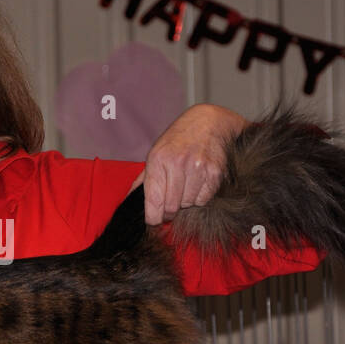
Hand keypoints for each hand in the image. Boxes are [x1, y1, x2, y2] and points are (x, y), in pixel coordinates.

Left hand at [129, 103, 248, 224]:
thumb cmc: (178, 140)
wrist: (209, 122)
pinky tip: (198, 182)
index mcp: (158, 160)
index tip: (154, 221)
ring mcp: (197, 168)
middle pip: (171, 207)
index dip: (153, 218)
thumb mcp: (156, 153)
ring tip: (186, 184)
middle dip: (169, 211)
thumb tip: (130, 201)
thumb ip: (144, 180)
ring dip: (186, 201)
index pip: (154, 201)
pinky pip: (204, 200)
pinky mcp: (214, 173)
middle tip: (171, 203)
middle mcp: (177, 163)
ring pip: (188, 204)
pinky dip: (200, 196)